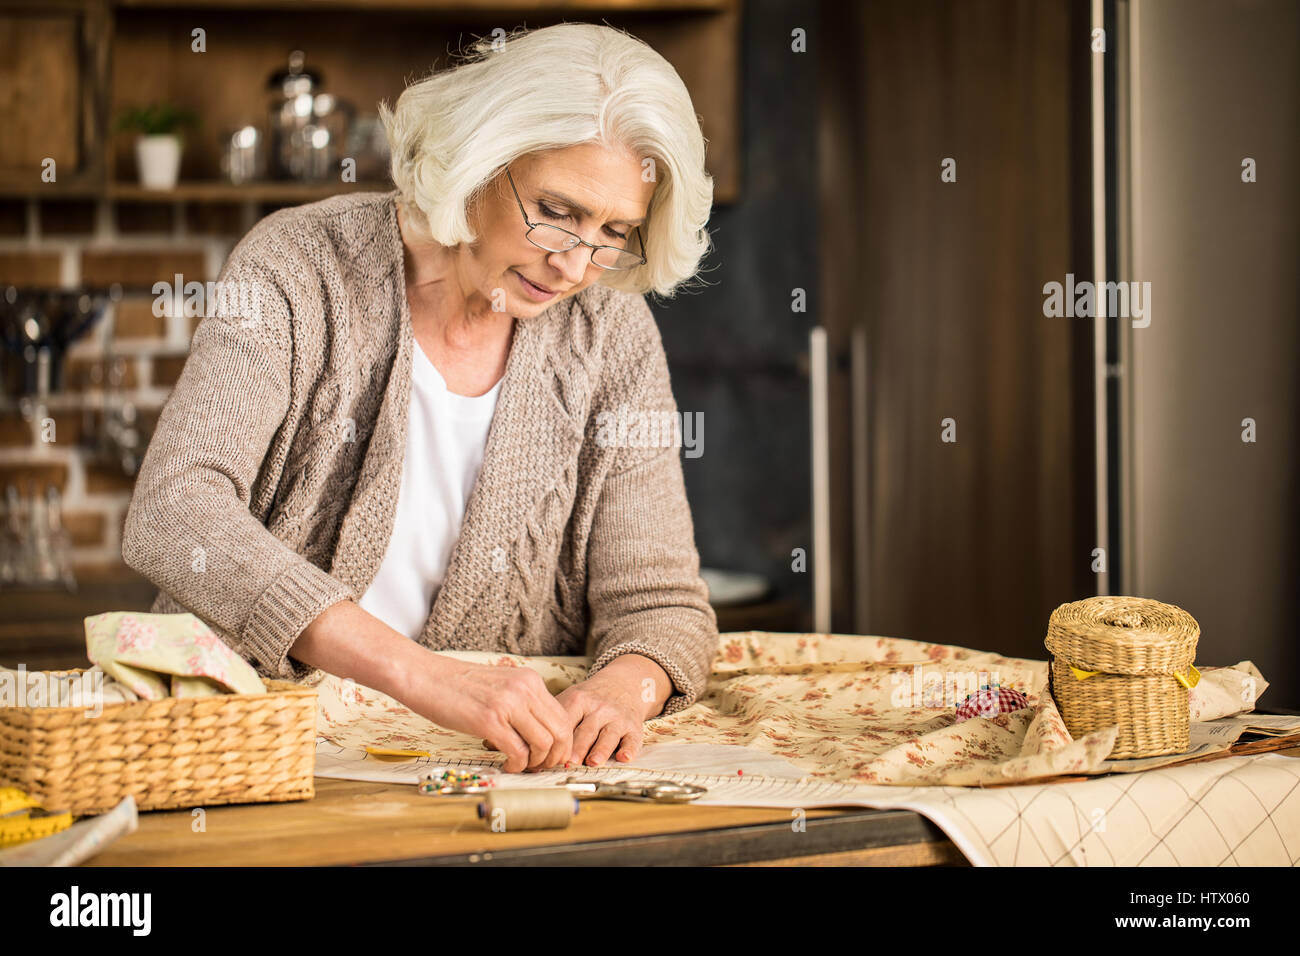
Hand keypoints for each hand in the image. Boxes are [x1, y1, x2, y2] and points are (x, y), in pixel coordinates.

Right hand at [397, 654, 573, 772]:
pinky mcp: (489, 721)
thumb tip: (539, 734)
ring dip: (536, 763)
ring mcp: (508, 704)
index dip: (562, 743)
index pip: (562, 716)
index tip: (552, 756)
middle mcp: (524, 689)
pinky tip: (507, 765)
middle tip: (540, 767)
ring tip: (522, 766)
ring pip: (544, 744)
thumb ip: (522, 704)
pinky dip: (517, 765)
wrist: (426, 676)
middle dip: (554, 756)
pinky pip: (518, 752)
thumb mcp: (501, 686)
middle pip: (560, 731)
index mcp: (530, 680)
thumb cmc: (458, 686)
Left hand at [557, 654, 671, 765]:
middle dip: (577, 747)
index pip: (566, 720)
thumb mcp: (571, 698)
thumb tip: (526, 744)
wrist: (622, 684)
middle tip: (567, 763)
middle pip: (587, 730)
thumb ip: (553, 718)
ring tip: (592, 762)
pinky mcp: (633, 727)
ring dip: (601, 749)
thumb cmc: (589, 699)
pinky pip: (632, 739)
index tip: (547, 753)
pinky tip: (624, 757)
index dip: (556, 737)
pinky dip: (629, 749)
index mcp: (578, 700)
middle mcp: (599, 708)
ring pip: (608, 735)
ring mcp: (617, 718)